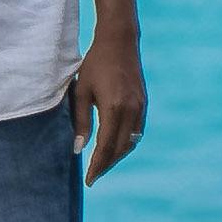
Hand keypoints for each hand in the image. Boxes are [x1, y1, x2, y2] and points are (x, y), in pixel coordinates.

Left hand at [73, 26, 147, 180]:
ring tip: (102, 164)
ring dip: (117, 156)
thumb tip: (78, 149)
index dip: (97, 165)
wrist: (119, 41)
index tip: (89, 180)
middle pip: (120, 148)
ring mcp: (140, 107)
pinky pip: (136, 131)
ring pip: (130, 142)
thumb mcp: (82, 91)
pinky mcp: (143, 104)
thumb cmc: (95, 64)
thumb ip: (80, 121)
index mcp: (113, 109)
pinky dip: (126, 143)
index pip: (105, 147)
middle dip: (107, 164)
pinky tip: (115, 147)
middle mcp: (131, 111)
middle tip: (93, 176)